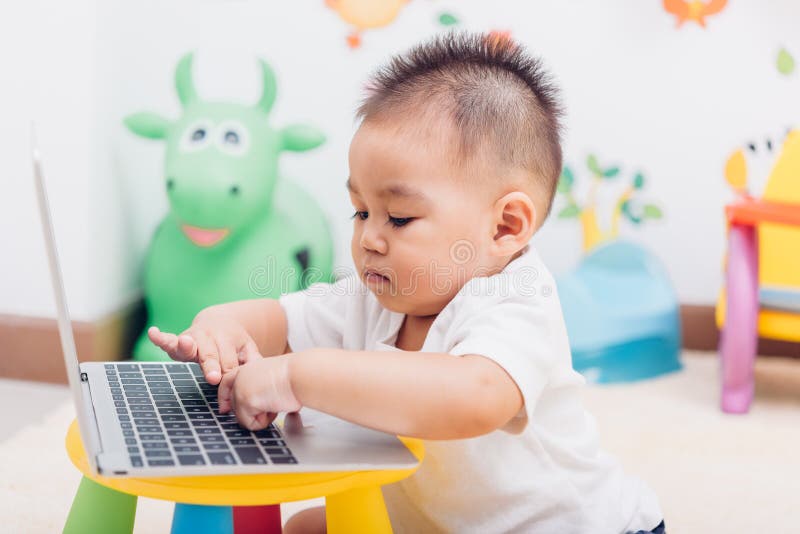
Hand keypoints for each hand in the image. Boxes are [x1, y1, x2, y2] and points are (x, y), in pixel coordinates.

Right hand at [147, 309, 262, 384]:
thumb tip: (260, 377)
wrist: (219, 322)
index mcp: (229, 340)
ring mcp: (193, 337)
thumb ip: (253, 361)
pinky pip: (167, 339)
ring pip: (189, 345)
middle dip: (212, 366)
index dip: (228, 376)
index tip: (230, 389)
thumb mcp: (247, 349)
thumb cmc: (234, 343)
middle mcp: (210, 337)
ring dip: (187, 346)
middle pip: (211, 355)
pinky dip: (160, 337)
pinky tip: (153, 333)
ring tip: (186, 344)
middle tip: (214, 377)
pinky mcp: (178, 340)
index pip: (228, 363)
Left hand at [218, 355, 301, 430]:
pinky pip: (250, 423)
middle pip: (234, 405)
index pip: (226, 383)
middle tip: (271, 404)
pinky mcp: (245, 401)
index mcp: (247, 368)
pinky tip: (274, 408)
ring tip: (275, 403)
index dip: (224, 398)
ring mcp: (240, 389)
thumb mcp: (270, 379)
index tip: (224, 409)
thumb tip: (252, 408)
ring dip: (260, 416)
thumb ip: (257, 388)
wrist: (299, 375)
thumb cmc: (294, 376)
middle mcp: (240, 377)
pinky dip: (264, 421)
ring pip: (242, 417)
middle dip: (252, 412)